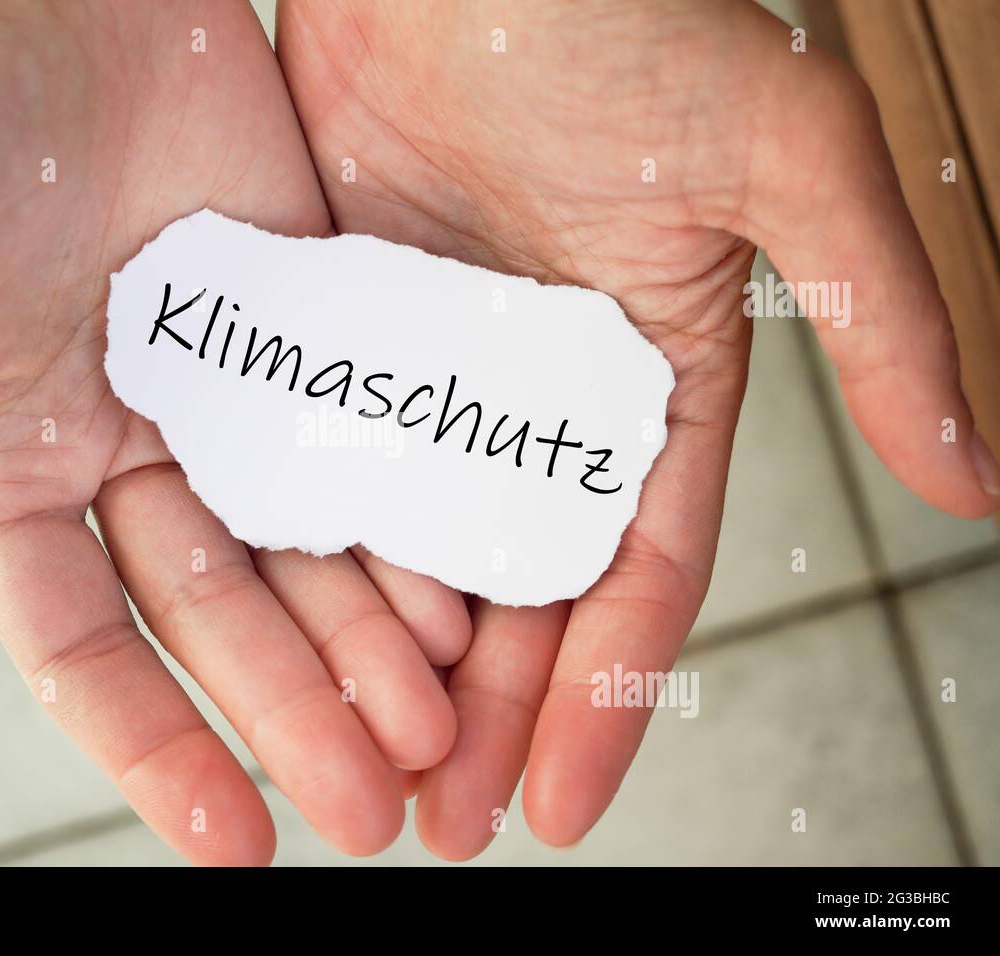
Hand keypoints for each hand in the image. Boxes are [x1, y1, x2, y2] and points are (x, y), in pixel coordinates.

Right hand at [0, 0, 470, 863]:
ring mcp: (223, 389)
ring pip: (305, 544)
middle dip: (294, 713)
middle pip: (221, 616)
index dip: (158, 752)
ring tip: (434, 729)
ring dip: (367, 640)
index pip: (90, 655)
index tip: (240, 843)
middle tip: (372, 807)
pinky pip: (363, 443)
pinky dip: (407, 518)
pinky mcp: (305, 323)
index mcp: (10, 477)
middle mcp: (122, 451)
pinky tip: (462, 595)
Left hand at [276, 0, 998, 857]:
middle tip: (444, 821)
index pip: (635, 575)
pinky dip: (324, 551)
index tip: (557, 804)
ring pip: (421, 547)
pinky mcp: (352, 330)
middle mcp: (544, 398)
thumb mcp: (785, 159)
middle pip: (519, 592)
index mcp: (655, 383)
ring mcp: (441, 370)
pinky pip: (337, 462)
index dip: (603, 697)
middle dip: (488, 713)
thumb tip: (972, 479)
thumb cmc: (631, 21)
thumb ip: (879, 316)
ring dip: (399, 658)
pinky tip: (295, 634)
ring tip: (362, 764)